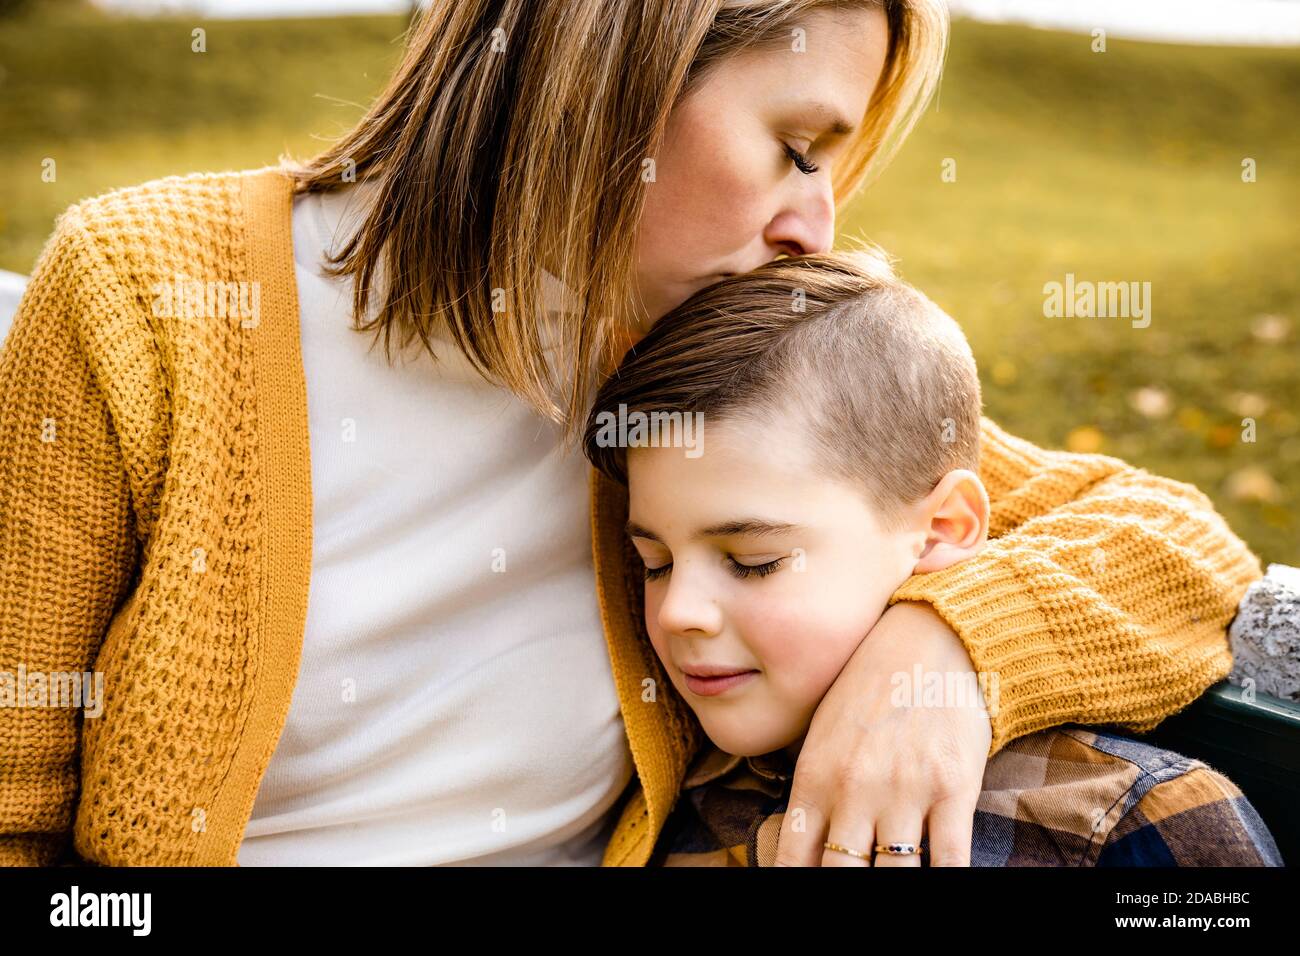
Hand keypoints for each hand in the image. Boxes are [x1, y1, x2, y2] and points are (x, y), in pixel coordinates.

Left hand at [775, 600, 992, 866]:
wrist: (929, 638)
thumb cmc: (869, 687)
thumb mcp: (822, 732)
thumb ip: (812, 790)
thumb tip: (801, 846)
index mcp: (815, 777)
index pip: (794, 859)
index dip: (797, 884)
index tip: (802, 896)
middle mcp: (855, 789)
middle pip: (841, 873)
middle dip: (843, 887)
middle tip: (849, 884)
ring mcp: (905, 791)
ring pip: (895, 876)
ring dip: (892, 884)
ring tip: (889, 880)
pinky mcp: (953, 789)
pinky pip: (950, 860)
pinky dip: (944, 881)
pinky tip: (938, 883)